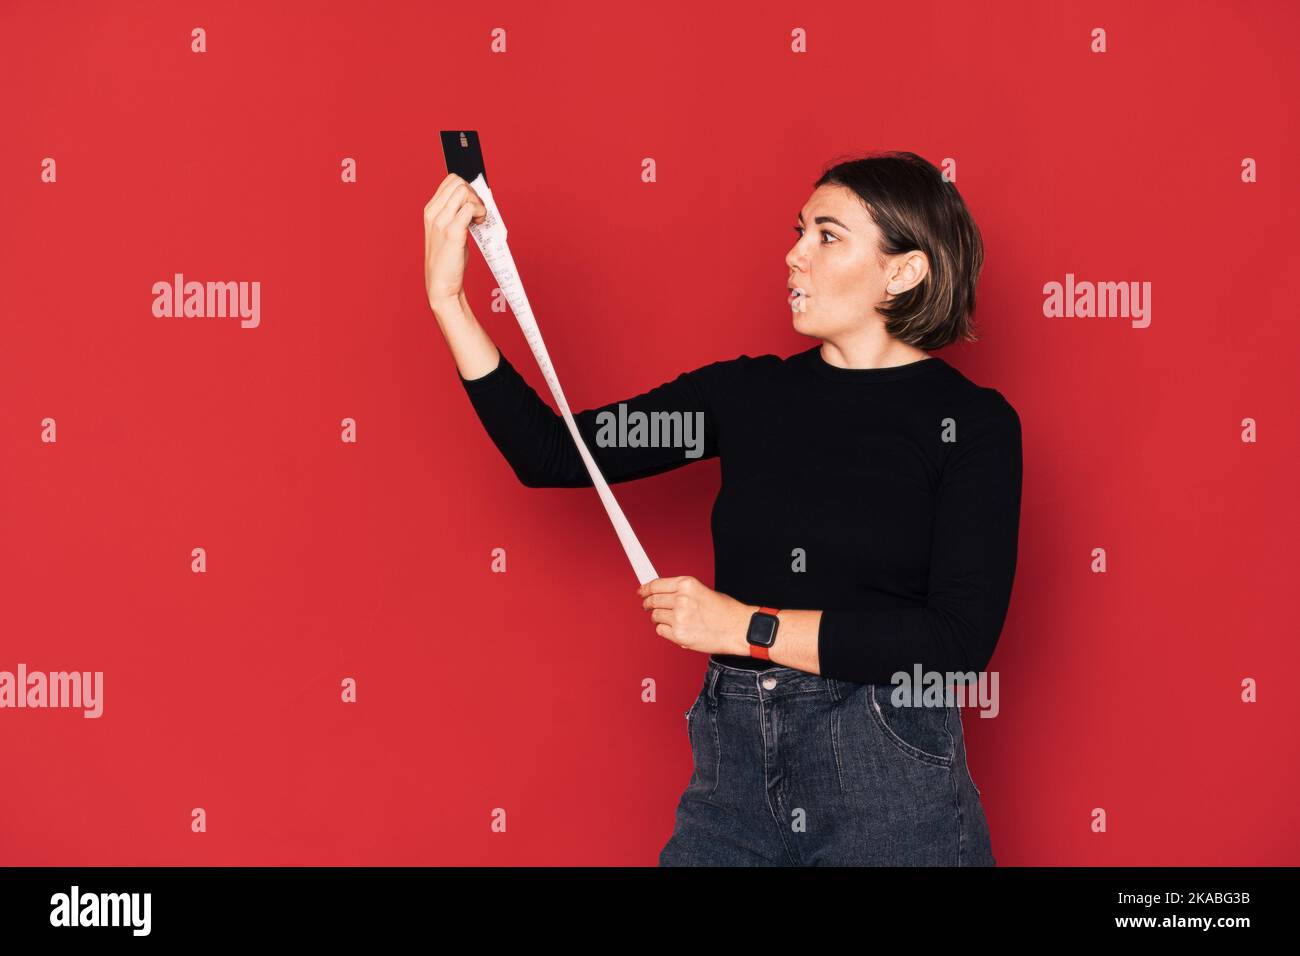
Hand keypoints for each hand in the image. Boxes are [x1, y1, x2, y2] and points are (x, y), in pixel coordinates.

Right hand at [423, 173, 487, 313]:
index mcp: (430, 211)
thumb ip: (456, 214)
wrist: (441, 285)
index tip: (473, 205)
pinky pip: (469, 208)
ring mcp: (441, 222)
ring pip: (463, 191)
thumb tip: (475, 201)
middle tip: (478, 213)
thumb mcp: (447, 230)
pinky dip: (480, 212)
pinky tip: (480, 224)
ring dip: (477, 203)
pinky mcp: (452, 232)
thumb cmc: (447, 260)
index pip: (450, 181)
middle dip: (474, 193)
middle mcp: (433, 213)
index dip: (467, 188)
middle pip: (458, 182)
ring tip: (479, 219)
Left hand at [637, 575, 752, 655]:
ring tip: (673, 619)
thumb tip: (661, 593)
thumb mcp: (702, 590)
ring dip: (659, 618)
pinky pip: (661, 631)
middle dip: (648, 604)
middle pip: (652, 600)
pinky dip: (665, 630)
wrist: (738, 629)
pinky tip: (678, 629)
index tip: (641, 591)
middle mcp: (681, 599)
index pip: (656, 584)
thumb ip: (681, 591)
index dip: (645, 589)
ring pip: (655, 617)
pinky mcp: (679, 634)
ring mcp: (679, 617)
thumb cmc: (725, 611)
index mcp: (687, 584)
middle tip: (648, 606)